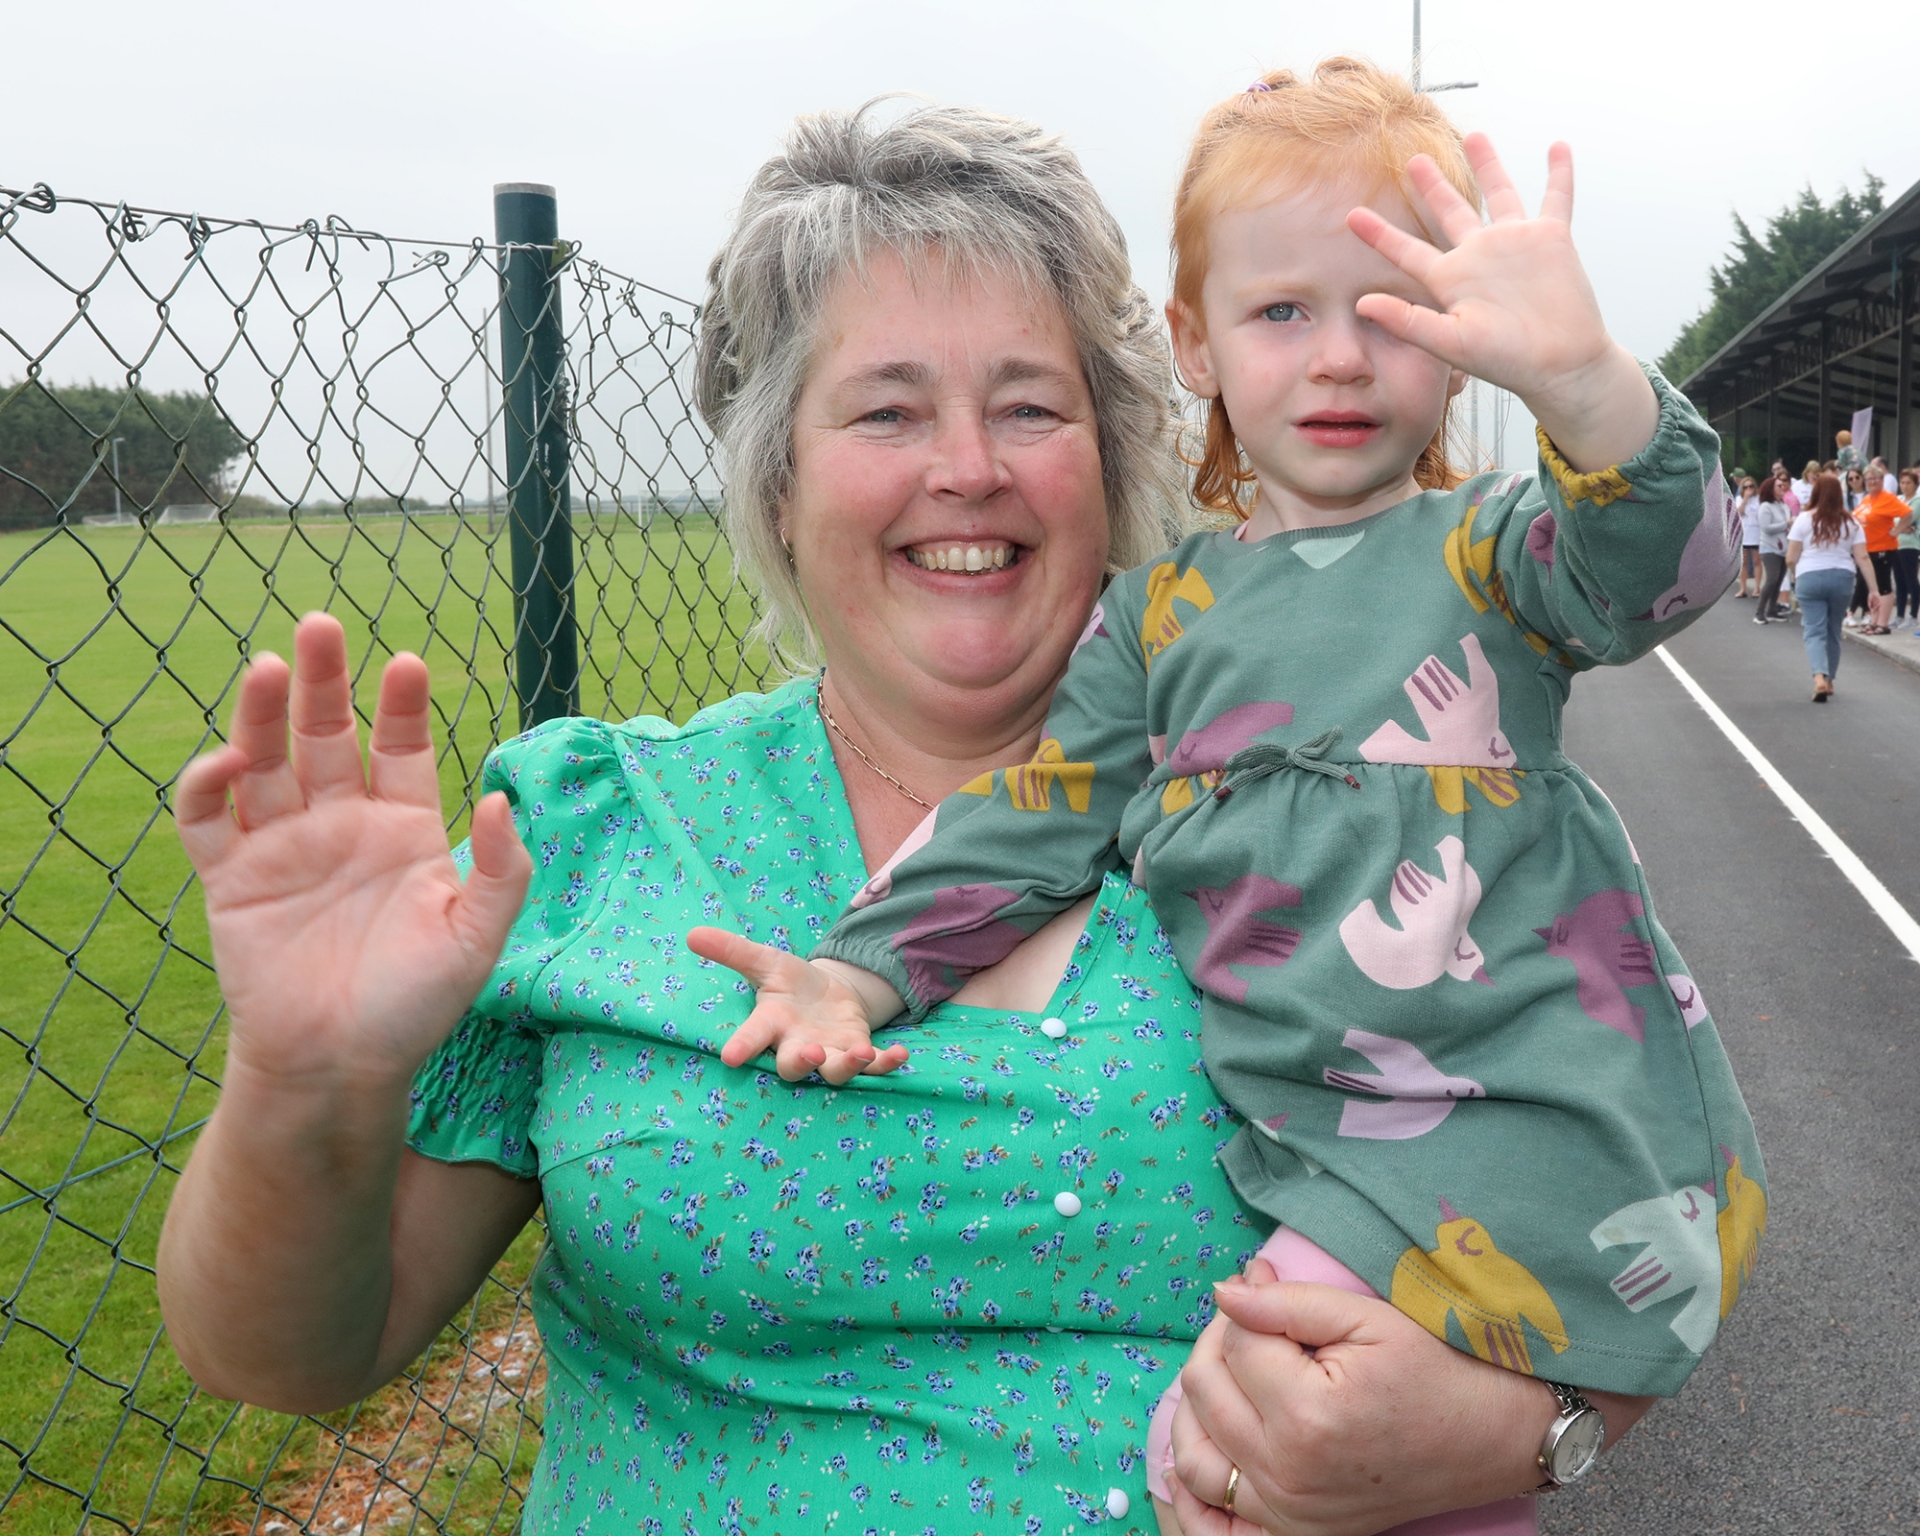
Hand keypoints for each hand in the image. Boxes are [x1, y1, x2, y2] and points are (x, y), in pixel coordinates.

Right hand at [173, 613, 530, 1089]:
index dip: (402, 705)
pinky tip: (228, 761)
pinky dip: (209, 785)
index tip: (408, 664)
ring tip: (266, 665)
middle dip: (324, 681)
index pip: (401, 747)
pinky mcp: (232, 878)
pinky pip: (210, 820)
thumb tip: (501, 800)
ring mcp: (284, 846)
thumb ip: (502, 872)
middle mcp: (342, 824)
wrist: (341, 1066)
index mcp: (404, 829)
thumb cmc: (416, 1005)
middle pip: (329, 734)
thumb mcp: (478, 939)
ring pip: (267, 761)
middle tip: (319, 624)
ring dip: (261, 713)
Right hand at [689, 928, 910, 1083]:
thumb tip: (692, 933)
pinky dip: (887, 1063)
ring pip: (834, 1071)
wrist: (828, 997)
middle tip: (807, 1054)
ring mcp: (829, 1053)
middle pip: (794, 1065)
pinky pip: (874, 1065)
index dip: (742, 1047)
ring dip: (847, 1066)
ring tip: (860, 1053)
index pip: (752, 1038)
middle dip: (800, 1063)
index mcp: (771, 1024)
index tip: (730, 1057)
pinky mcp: (857, 1051)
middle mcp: (798, 1045)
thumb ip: (733, 951)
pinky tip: (901, 1053)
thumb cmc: (791, 985)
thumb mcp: (766, 961)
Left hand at [1163, 1278, 1559, 1534]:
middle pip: (1204, 1392)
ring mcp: (1290, 1512)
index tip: (1264, 1281)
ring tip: (1232, 1369)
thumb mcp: (1367, 1317)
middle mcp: (1290, 1472)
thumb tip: (1224, 1291)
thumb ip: (1286, 1303)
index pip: (1234, 1343)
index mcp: (1308, 1414)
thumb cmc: (1436, 1369)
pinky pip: (1218, 1515)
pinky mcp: (1297, 1532)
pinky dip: (1200, 1478)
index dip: (1244, 1304)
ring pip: (1197, 1453)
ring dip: (1197, 1405)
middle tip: (1253, 1319)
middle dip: (1218, 1342)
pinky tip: (1207, 1437)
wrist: (1494, 1438)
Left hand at [1348, 134, 1657, 472]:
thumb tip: (1362, 304)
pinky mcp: (1551, 239)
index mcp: (1450, 280)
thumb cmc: (1505, 360)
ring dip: (1489, 165)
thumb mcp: (1449, 342)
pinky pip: (1556, 197)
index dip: (1378, 234)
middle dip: (1432, 185)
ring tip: (1475, 136)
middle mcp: (1479, 256)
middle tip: (1413, 160)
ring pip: (1500, 193)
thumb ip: (1406, 321)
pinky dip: (1559, 172)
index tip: (1351, 216)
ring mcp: (1515, 244)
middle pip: (1450, 211)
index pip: (1406, 251)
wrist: (1559, 365)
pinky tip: (1557, 146)